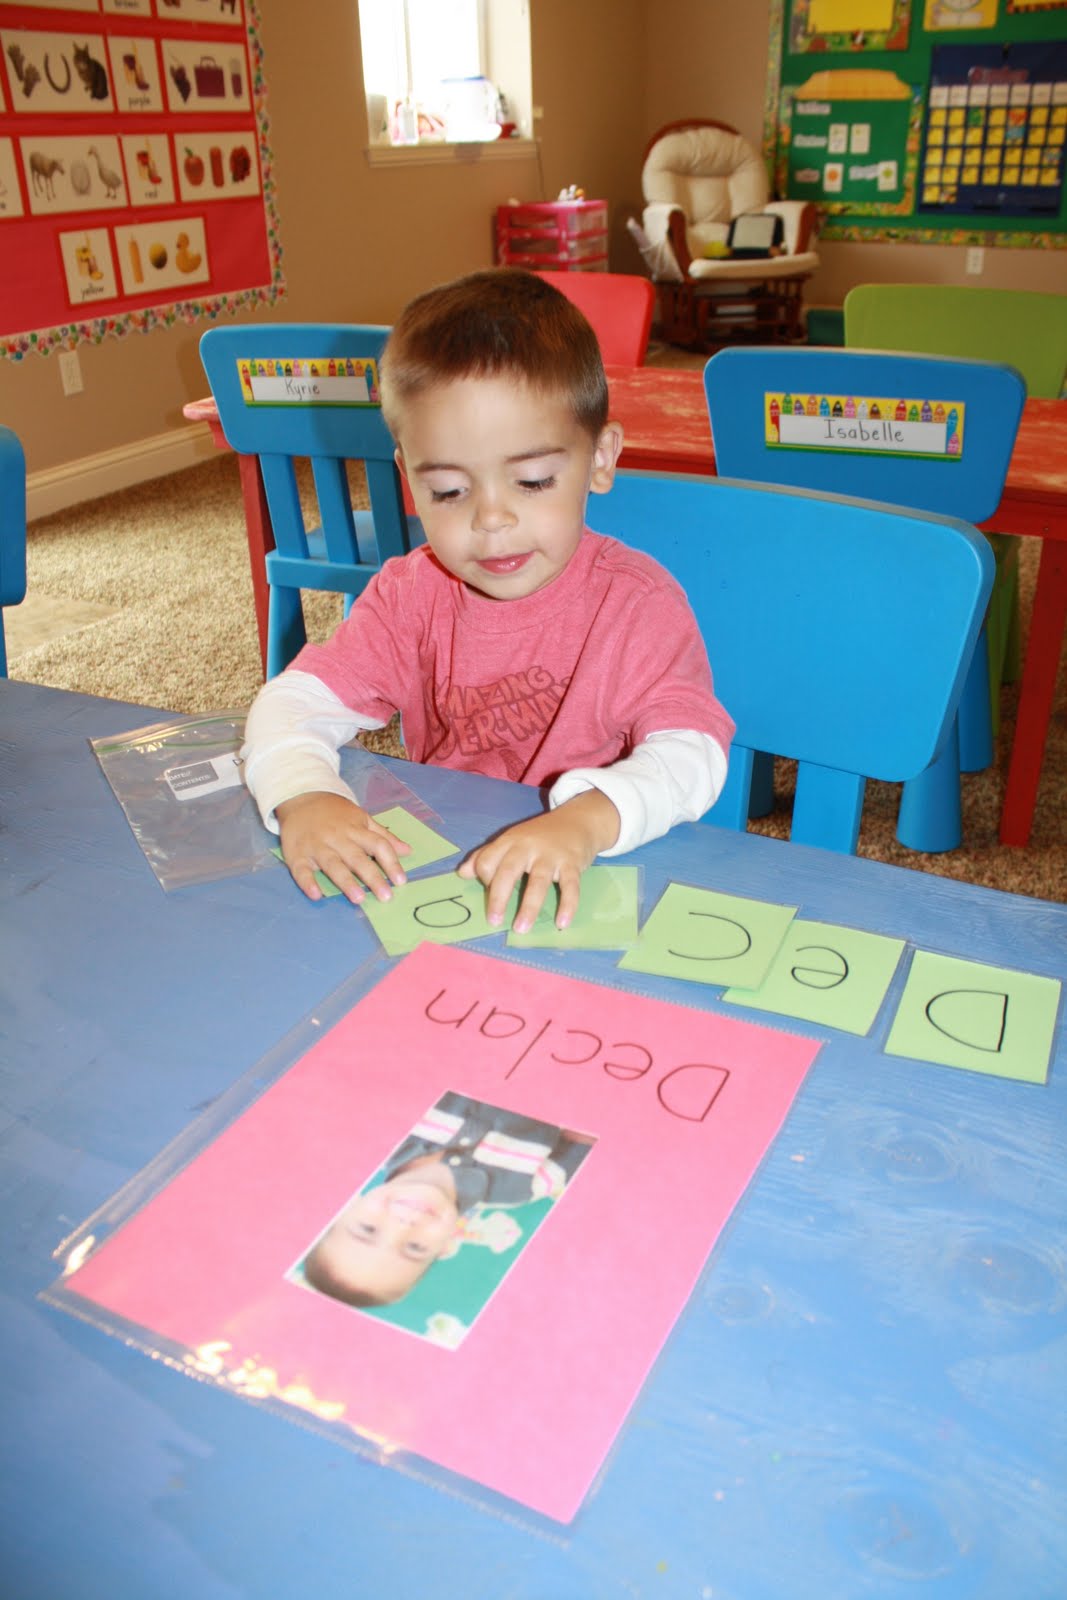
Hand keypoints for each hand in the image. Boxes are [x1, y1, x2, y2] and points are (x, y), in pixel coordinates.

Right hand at [275, 792, 410, 905]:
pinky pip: (301, 870)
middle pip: (357, 858)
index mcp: (356, 829)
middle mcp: (338, 838)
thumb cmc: (335, 813)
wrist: (301, 797)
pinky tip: (316, 894)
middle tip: (386, 897)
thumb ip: (383, 836)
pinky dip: (308, 882)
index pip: (378, 845)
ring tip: (359, 898)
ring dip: (346, 882)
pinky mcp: (297, 854)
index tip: (400, 881)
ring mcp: (316, 846)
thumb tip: (407, 851)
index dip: (391, 863)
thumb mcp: (361, 818)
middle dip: (373, 877)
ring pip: (333, 865)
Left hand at [457, 790, 619, 932]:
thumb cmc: (540, 836)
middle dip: (499, 897)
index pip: (488, 861)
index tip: (491, 894)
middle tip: (494, 921)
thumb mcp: (512, 840)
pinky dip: (567, 905)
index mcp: (510, 841)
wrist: (578, 820)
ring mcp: (551, 855)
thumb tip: (462, 873)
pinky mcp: (572, 863)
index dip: (485, 879)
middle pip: (508, 871)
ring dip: (529, 908)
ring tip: (521, 929)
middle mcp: (528, 847)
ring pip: (538, 882)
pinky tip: (562, 923)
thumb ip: (487, 855)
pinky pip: (570, 887)